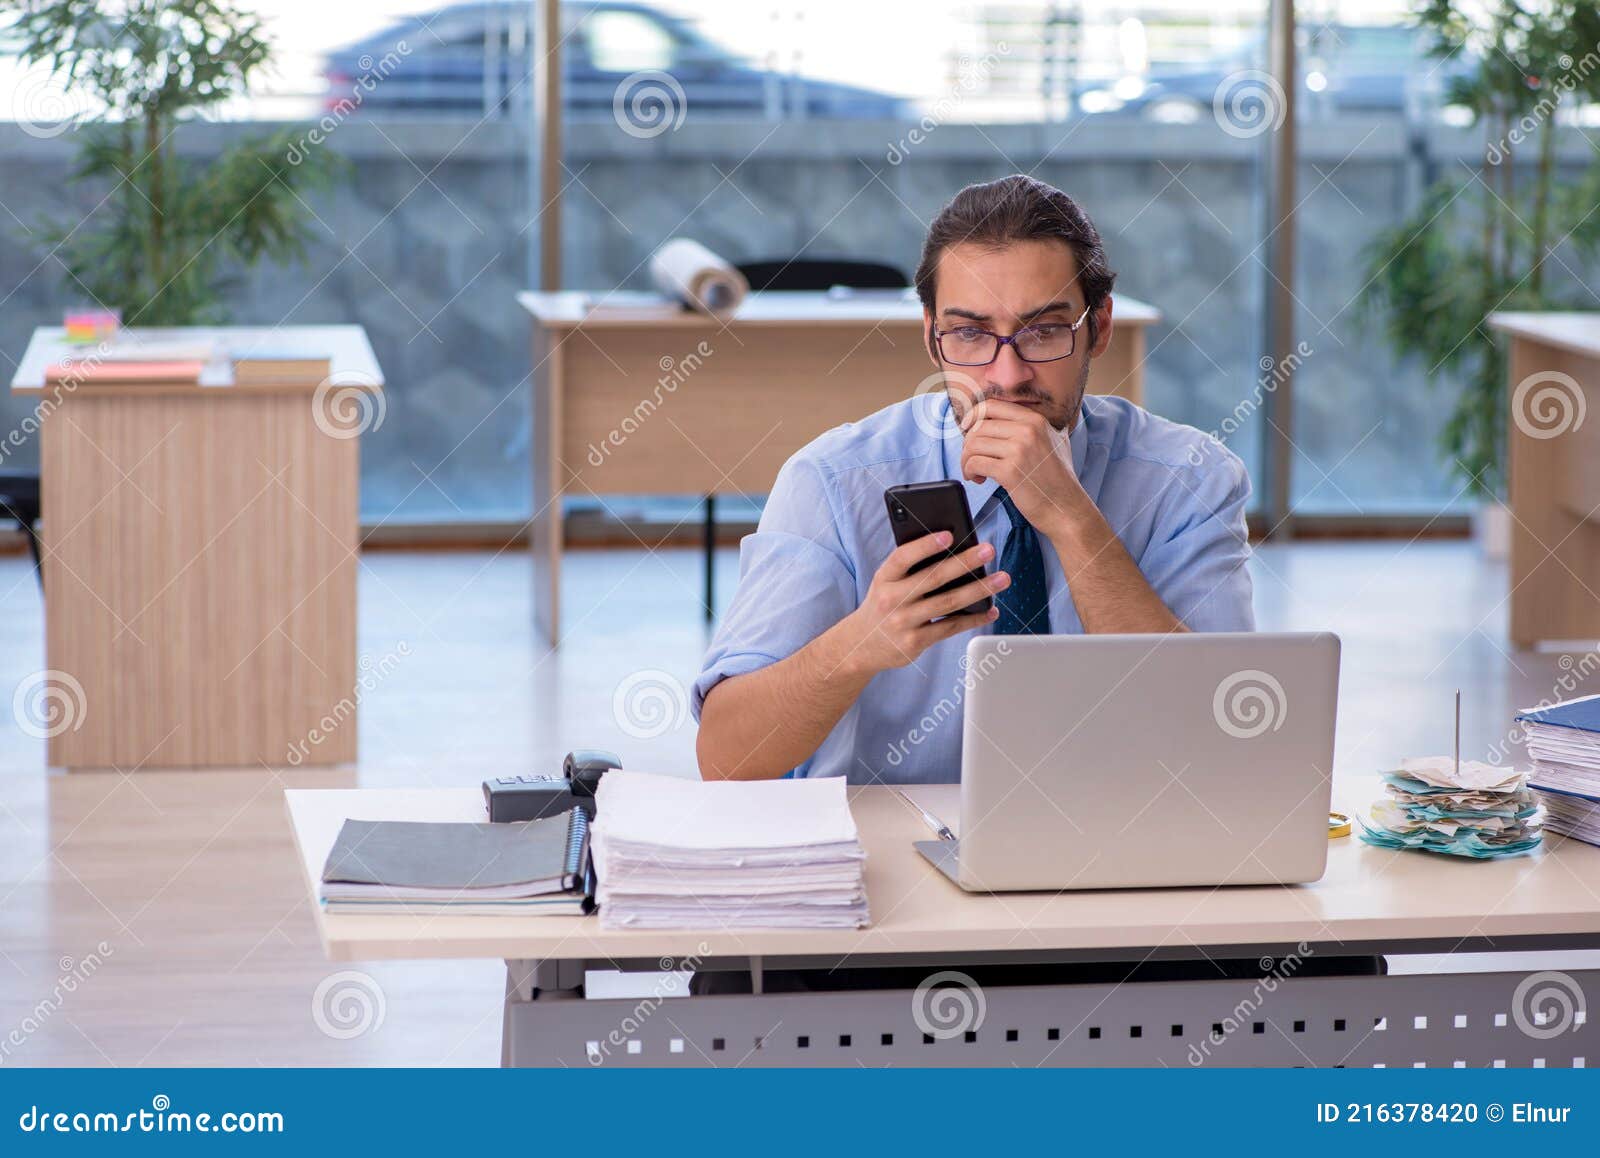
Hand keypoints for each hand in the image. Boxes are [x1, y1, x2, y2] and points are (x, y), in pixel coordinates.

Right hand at [839, 532, 1006, 673]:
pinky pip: (950, 627)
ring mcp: (903, 622)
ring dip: (979, 589)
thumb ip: (910, 569)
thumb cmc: (884, 605)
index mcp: (884, 578)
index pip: (903, 557)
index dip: (926, 545)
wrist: (862, 645)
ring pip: (948, 602)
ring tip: (1001, 579)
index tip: (950, 535)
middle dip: (965, 562)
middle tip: (989, 550)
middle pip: (933, 578)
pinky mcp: (915, 642)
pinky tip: (991, 610)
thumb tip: (954, 551)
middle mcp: (891, 600)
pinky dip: (973, 618)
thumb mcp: (886, 583)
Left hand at [959, 398, 1081, 534]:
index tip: (968, 431)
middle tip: (972, 459)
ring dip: (966, 460)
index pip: (992, 405)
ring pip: (973, 444)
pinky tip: (978, 479)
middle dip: (968, 444)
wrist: (1066, 508)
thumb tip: (1011, 415)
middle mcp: (1028, 430)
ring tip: (974, 472)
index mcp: (1036, 420)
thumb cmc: (1058, 478)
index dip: (973, 417)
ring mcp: (1019, 450)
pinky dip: (970, 471)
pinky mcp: (1010, 471)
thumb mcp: (1056, 440)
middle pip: (978, 426)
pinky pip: (975, 463)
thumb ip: (1038, 425)